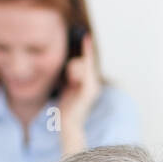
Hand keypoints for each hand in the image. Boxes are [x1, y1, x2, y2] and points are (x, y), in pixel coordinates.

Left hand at [57, 32, 100, 148]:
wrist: (68, 124)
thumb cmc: (67, 108)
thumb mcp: (68, 88)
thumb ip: (72, 77)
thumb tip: (73, 65)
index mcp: (91, 84)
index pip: (88, 63)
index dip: (87, 50)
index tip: (87, 37)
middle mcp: (95, 84)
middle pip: (84, 63)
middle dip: (74, 67)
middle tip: (69, 79)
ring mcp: (94, 87)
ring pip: (82, 66)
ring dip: (72, 71)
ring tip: (70, 83)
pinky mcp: (90, 90)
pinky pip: (84, 72)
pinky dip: (76, 73)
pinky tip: (72, 80)